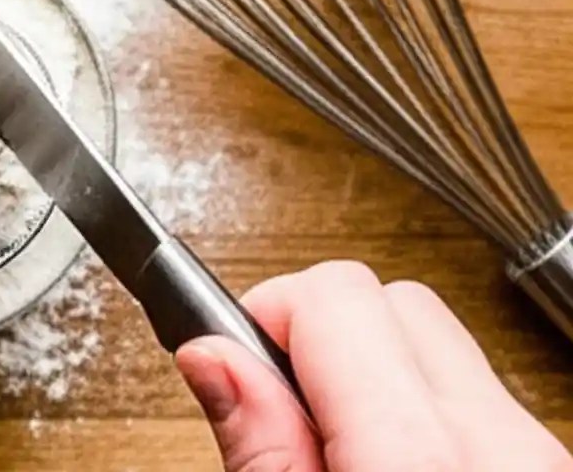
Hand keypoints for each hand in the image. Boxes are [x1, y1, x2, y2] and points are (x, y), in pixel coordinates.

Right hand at [176, 261, 572, 470]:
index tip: (236, 360)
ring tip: (333, 446)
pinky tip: (385, 462)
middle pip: (394, 300)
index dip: (268, 314)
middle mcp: (503, 445)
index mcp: (425, 459)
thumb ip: (260, 447)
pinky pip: (479, 394)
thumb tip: (210, 353)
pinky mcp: (548, 468)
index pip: (337, 295)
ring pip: (440, 342)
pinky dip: (422, 407)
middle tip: (282, 410)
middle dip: (322, 334)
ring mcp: (538, 456)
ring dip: (372, 371)